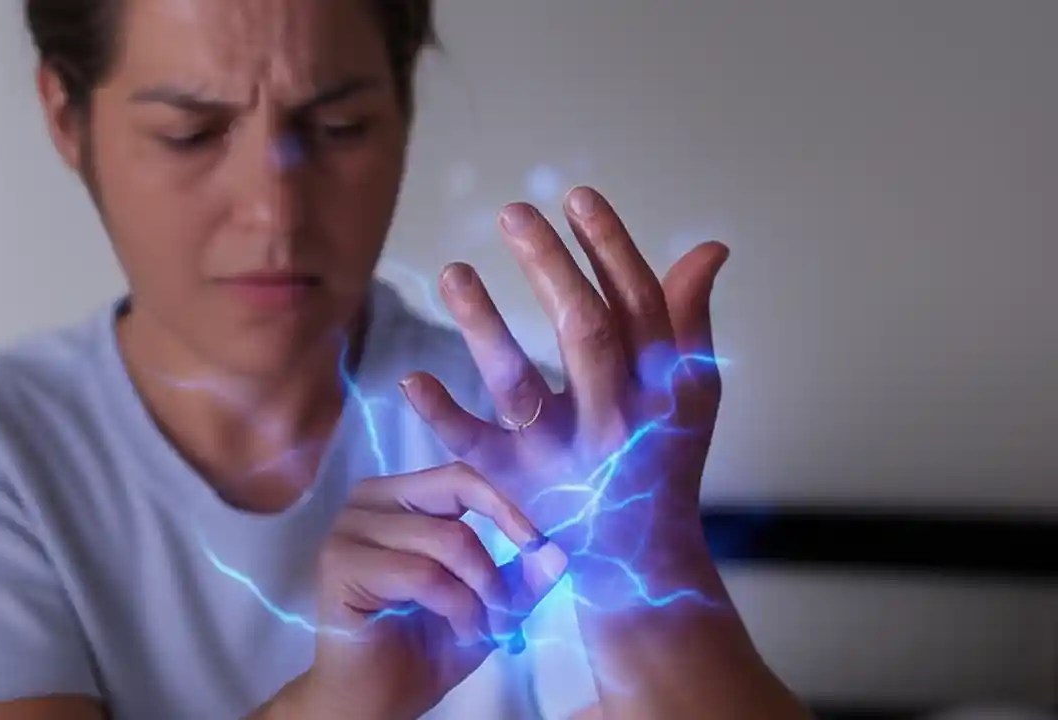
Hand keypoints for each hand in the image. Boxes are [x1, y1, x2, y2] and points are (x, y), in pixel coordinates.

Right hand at [281, 463, 567, 719]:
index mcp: (396, 497)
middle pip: (455, 501)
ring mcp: (347, 530)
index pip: (458, 478)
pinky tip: (459, 632)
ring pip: (447, 540)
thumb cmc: (423, 649)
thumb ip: (520, 576)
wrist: (376, 702)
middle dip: (493, 562)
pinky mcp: (339, 565)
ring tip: (482, 629)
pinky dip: (457, 607)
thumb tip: (559, 553)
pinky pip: (423, 574)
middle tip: (506, 611)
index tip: (539, 548)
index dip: (505, 508)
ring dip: (480, 593)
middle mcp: (366, 502)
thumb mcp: (486, 605)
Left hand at [400, 185, 728, 606]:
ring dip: (484, 326)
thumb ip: (689, 320)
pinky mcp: (513, 485)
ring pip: (522, 386)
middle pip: (586, 334)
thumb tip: (707, 248)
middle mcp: (615, 420)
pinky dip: (442, 413)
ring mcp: (561, 456)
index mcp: (661, 389)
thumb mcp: (689, 394)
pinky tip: (410, 377)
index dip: (610, 248)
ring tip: (451, 270)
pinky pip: (473, 446)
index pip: (639, 306)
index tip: (576, 197)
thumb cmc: (661, 460)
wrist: (638, 564)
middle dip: (551, 268)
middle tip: (513, 213)